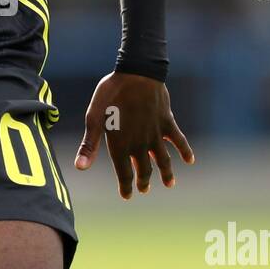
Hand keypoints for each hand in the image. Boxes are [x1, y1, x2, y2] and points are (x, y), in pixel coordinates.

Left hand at [74, 70, 193, 198]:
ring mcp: (156, 134)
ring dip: (166, 173)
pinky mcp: (167, 122)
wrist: (137, 73)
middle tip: (144, 189)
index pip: (124, 174)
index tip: (127, 195)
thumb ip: (89, 145)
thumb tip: (79, 168)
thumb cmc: (111, 94)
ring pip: (163, 160)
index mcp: (121, 145)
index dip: (126, 186)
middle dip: (143, 182)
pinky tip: (190, 160)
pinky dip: (185, 151)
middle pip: (144, 170)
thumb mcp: (94, 118)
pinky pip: (179, 140)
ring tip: (169, 184)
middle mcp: (140, 144)